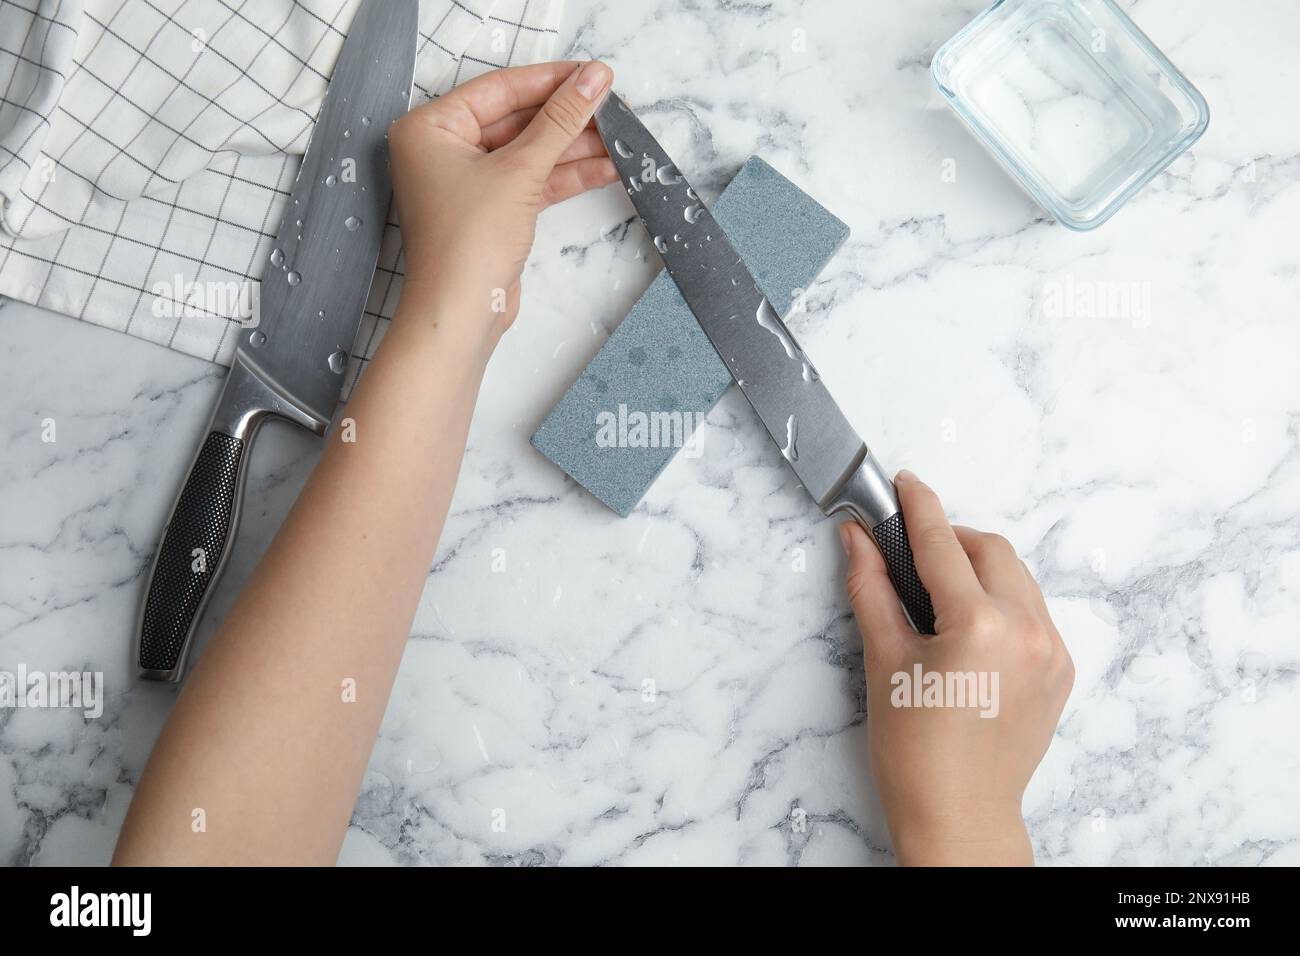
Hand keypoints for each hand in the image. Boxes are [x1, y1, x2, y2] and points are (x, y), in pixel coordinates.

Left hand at [387, 60, 616, 346]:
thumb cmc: (466, 244)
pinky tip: (605, 167)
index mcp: (431, 127)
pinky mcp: (492, 210)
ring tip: (619, 135)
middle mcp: (444, 150)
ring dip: (574, 147)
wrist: (461, 313)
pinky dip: (566, 176)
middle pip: (517, 120)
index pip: (500, 90)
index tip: (592, 73)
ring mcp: (469, 182)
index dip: (551, 80)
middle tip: (612, 104)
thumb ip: (560, 121)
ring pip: (530, 152)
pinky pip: (533, 181)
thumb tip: (593, 79)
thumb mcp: (520, 170)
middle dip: (567, 117)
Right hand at [840, 470, 1073, 865]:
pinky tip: (968, 626)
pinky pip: (1033, 610)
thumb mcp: (884, 660)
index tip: (904, 483)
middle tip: (912, 548)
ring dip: (979, 568)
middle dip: (951, 538)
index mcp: (979, 626)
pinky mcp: (1061, 670)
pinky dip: (1002, 601)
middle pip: (990, 549)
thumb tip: (858, 540)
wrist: (960, 815)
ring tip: (938, 591)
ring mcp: (1052, 651)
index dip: (919, 506)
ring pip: (1017, 577)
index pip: (943, 543)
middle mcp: (1027, 631)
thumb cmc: (916, 754)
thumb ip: (871, 588)